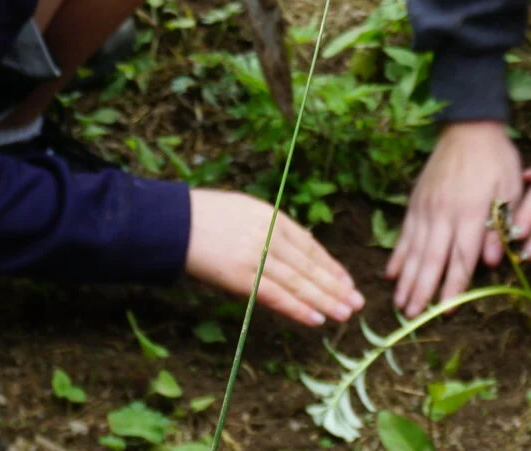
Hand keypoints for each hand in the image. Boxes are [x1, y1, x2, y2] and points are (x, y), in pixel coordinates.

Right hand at [185, 188, 360, 327]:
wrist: (173, 222)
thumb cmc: (204, 216)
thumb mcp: (244, 211)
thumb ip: (269, 228)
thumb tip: (294, 248)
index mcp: (271, 216)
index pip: (310, 245)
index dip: (330, 265)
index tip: (347, 280)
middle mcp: (270, 235)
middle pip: (309, 265)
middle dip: (335, 285)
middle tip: (357, 302)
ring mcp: (257, 255)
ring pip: (298, 282)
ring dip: (324, 300)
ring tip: (345, 313)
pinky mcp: (241, 276)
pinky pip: (276, 295)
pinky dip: (297, 308)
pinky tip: (316, 318)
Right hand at [387, 120, 522, 318]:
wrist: (469, 126)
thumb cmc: (496, 159)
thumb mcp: (510, 189)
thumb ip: (500, 225)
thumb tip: (492, 261)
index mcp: (471, 213)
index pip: (461, 258)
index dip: (453, 287)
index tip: (446, 311)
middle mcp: (445, 214)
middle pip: (432, 259)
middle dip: (422, 291)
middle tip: (412, 317)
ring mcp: (427, 207)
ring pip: (415, 250)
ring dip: (407, 279)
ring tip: (400, 303)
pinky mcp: (417, 201)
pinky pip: (406, 232)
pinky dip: (398, 254)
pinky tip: (391, 273)